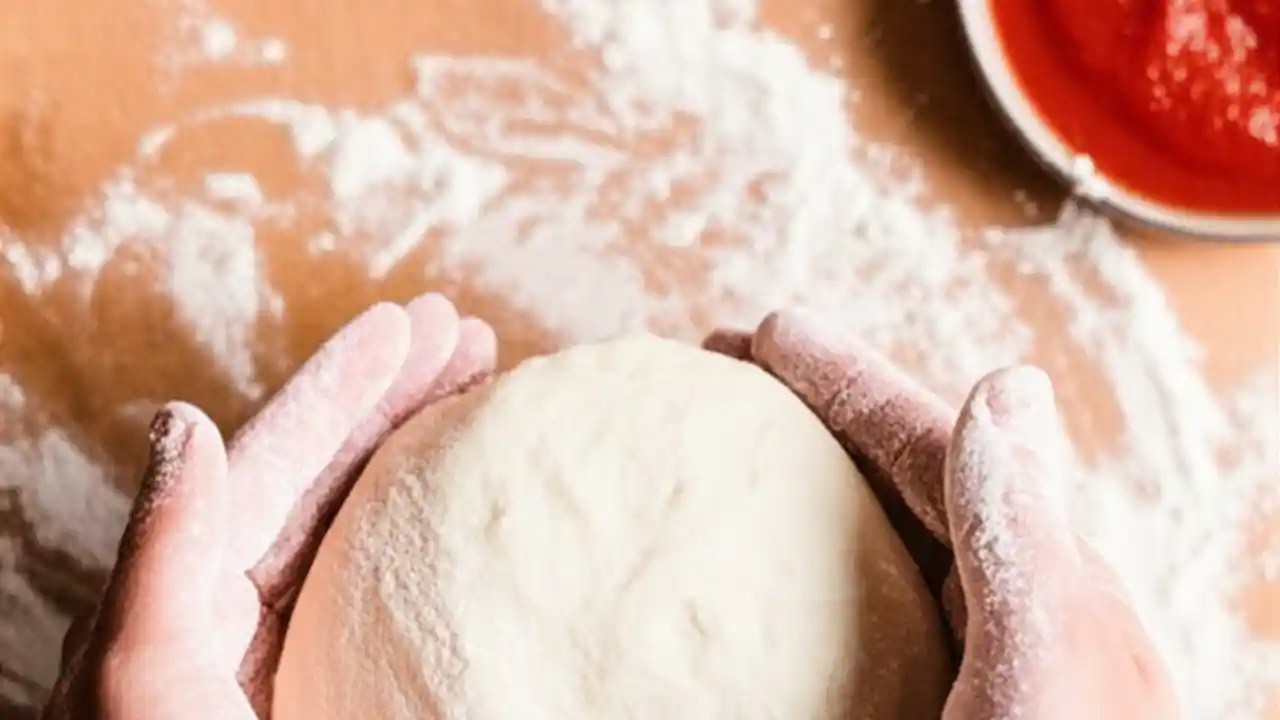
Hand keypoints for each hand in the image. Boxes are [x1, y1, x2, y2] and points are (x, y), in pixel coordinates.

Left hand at [43, 294, 495, 719]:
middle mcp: (241, 609)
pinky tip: (474, 506)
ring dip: (423, 447)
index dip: (336, 386)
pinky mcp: (345, 685)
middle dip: (395, 395)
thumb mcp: (141, 667)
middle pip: (330, 474)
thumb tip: (184, 419)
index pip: (272, 461)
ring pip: (370, 521)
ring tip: (480, 385)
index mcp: (184, 593)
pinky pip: (399, 591)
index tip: (401, 323)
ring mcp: (299, 647)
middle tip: (462, 335)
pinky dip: (439, 536)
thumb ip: (164, 548)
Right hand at [706, 311, 1180, 718]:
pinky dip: (779, 587)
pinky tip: (732, 595)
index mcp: (1039, 583)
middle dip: (807, 414)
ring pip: (863, 546)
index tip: (761, 333)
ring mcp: (951, 665)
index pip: (930, 445)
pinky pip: (835, 626)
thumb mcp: (1043, 677)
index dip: (846, 380)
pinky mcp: (907, 705)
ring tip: (715, 456)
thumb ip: (1020, 545)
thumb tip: (1003, 385)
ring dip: (792, 488)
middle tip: (719, 373)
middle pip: (892, 478)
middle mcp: (997, 611)